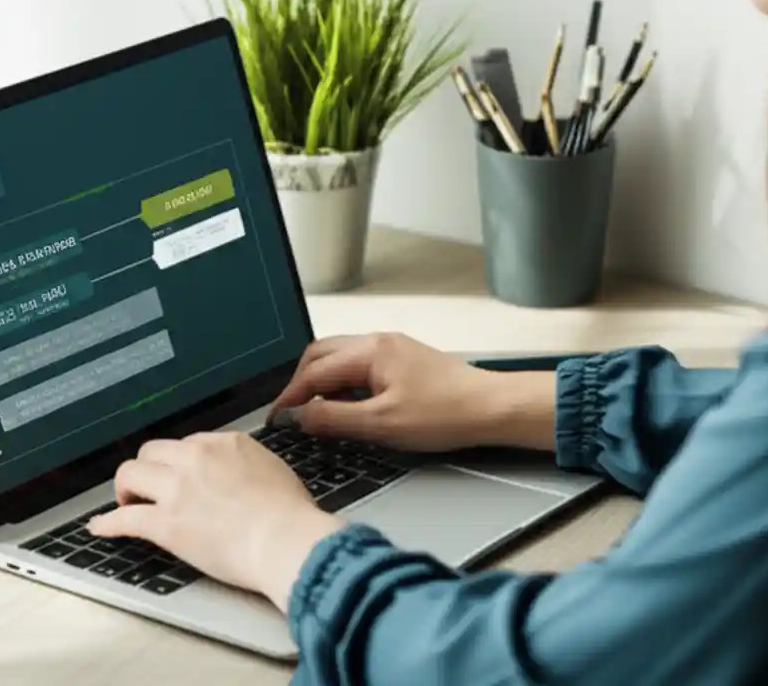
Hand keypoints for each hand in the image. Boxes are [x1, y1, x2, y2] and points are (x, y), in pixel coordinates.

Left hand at [86, 432, 342, 611]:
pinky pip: (124, 519)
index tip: (180, 478)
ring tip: (128, 503)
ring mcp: (177, 489)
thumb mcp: (274, 470)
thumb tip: (241, 476)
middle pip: (152, 451)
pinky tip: (99, 527)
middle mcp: (196, 457)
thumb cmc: (291, 514)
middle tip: (150, 489)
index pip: (188, 445)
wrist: (284, 540)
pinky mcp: (164, 524)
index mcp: (225, 443)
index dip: (180, 464)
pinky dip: (107, 523)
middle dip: (149, 469)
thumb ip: (248, 466)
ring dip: (126, 488)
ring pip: (130, 473)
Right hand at [271, 333, 556, 450]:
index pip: (313, 371)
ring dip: (322, 381)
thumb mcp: (380, 424)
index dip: (290, 396)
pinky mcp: (404, 360)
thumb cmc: (444, 414)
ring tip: (316, 411)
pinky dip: (343, 382)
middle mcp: (378, 342)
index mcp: (369, 352)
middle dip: (301, 382)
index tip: (276, 418)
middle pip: (322, 355)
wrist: (491, 409)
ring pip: (341, 357)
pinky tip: (348, 405)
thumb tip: (298, 416)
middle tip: (292, 412)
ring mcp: (393, 348)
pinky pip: (360, 364)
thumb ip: (333, 419)